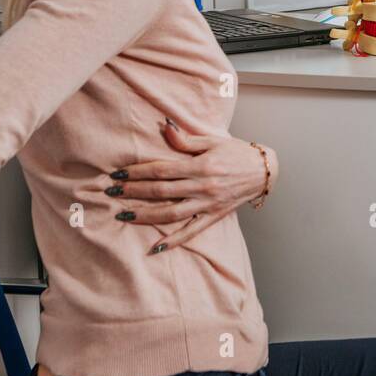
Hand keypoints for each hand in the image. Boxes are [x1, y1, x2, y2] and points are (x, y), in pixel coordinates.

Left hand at [108, 119, 273, 250]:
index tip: (118, 174)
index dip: (138, 173)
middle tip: (111, 193)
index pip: (161, 170)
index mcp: (200, 166)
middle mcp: (202, 187)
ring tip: (123, 215)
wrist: (264, 170)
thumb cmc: (237, 152)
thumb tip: (163, 127)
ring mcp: (207, 205)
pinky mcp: (213, 217)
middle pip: (161, 192)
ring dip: (145, 216)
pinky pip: (191, 232)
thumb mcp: (212, 141)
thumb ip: (185, 139)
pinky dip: (173, 241)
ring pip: (170, 214)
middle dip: (134, 193)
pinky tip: (156, 248)